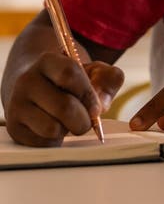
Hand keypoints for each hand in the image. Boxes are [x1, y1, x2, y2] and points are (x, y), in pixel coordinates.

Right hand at [5, 54, 123, 146]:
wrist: (34, 89)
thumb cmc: (70, 82)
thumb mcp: (93, 72)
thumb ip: (109, 80)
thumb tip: (101, 106)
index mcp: (48, 61)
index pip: (70, 74)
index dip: (88, 94)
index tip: (96, 108)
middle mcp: (27, 81)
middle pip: (65, 107)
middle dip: (84, 120)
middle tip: (86, 120)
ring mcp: (17, 105)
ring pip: (52, 128)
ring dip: (67, 130)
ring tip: (66, 121)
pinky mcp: (14, 128)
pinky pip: (43, 143)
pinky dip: (55, 140)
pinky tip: (53, 127)